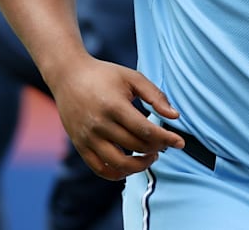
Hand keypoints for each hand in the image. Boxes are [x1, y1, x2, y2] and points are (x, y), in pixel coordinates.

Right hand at [46, 55, 183, 180]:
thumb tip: (175, 116)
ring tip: (151, 156)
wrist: (68, 75)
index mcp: (114, 106)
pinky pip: (100, 169)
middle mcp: (99, 124)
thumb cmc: (105, 75)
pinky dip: (118, 173)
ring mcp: (88, 137)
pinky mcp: (80, 145)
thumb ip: (155, 96)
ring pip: (119, 163)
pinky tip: (130, 166)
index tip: (180, 142)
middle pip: (135, 146)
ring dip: (140, 165)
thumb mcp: (132, 78)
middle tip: (165, 145)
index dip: (166, 139)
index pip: (145, 130)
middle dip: (156, 148)